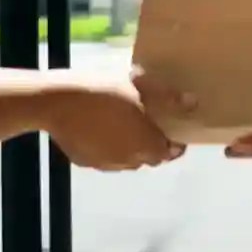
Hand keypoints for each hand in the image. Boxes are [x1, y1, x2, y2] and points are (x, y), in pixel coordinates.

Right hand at [42, 66, 189, 171]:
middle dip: (153, 146)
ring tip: (126, 126)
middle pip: (148, 159)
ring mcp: (105, 164)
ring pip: (126, 161)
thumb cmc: (105, 91)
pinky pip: (103, 158)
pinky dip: (108, 148)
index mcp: (146, 145)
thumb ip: (170, 98)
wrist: (57, 101)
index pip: (168, 154)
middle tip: (150, 126)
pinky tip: (101, 130)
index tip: (174, 134)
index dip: (174, 145)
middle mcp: (128, 161)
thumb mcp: (141, 87)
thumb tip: (194, 103)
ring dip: (131, 149)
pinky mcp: (84, 162)